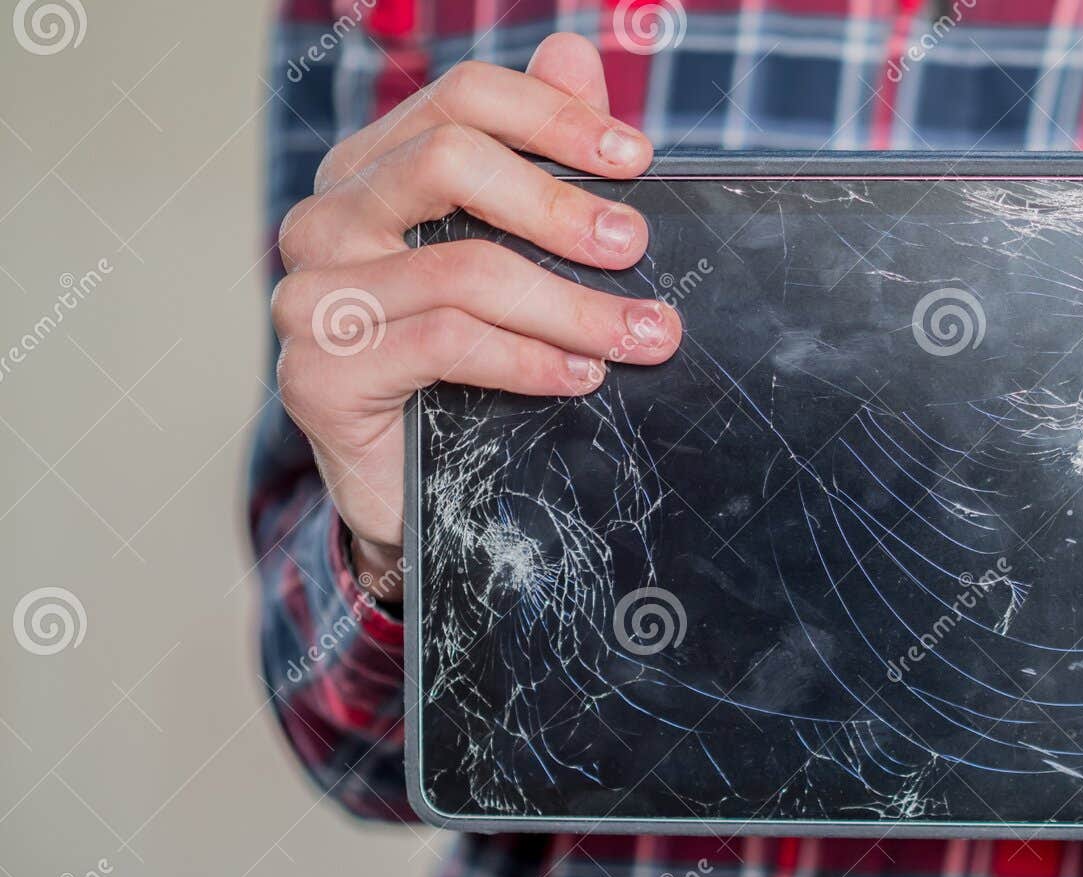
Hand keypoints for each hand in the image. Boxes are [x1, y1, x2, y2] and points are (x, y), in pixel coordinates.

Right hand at [269, 35, 680, 596]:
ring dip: (573, 306)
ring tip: (642, 334)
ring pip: (463, 269)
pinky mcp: (318, 373)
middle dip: (561, 205)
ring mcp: (311, 296)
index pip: (460, 100)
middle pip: (449, 162)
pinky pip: (444, 344)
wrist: (408, 489)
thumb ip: (538, 155)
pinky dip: (529, 360)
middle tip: (637, 246)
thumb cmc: (461, 367)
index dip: (553, 115)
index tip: (636, 157)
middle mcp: (325, 219)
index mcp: (370, 172)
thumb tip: (577, 52)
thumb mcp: (509, 255)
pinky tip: (581, 375)